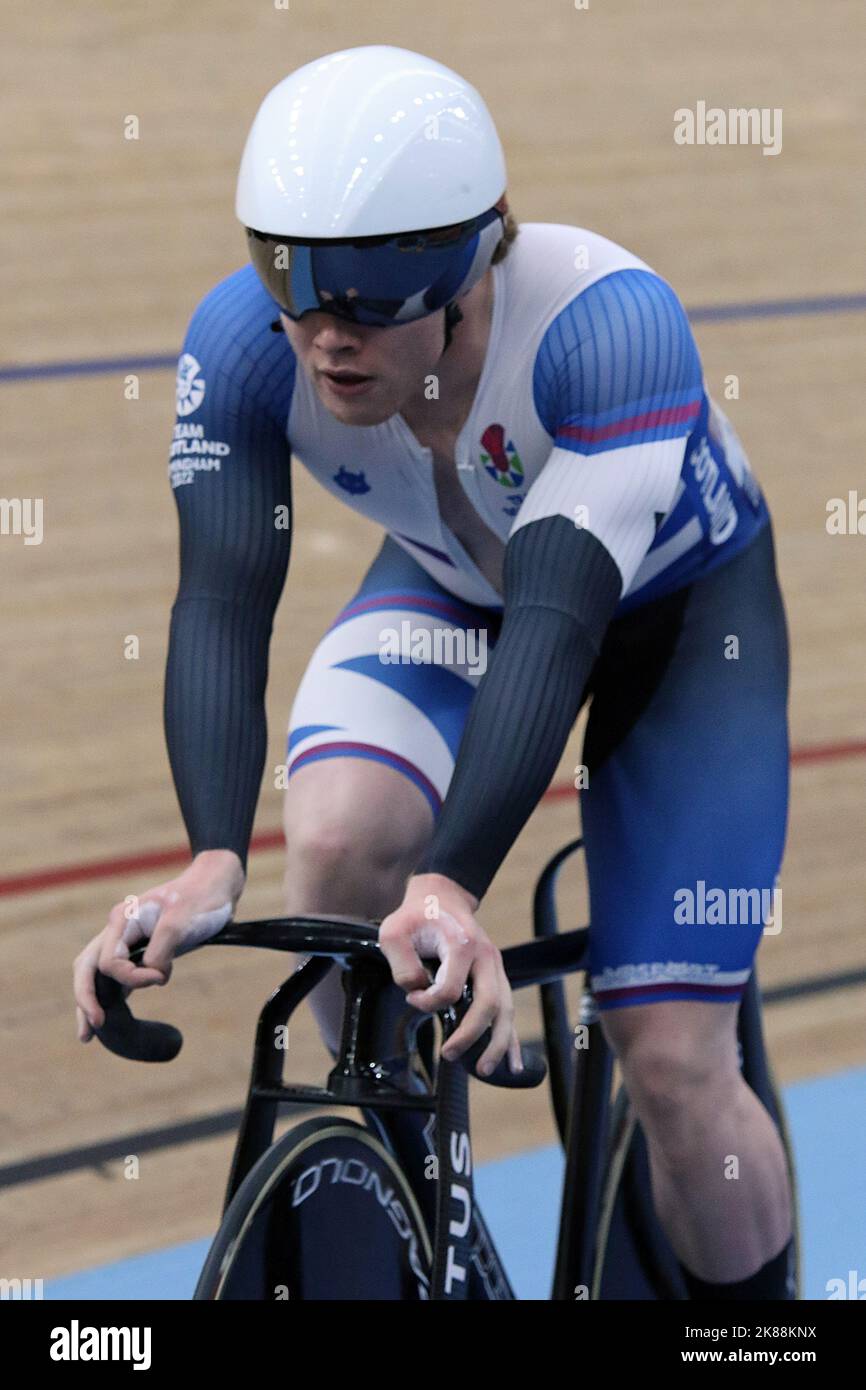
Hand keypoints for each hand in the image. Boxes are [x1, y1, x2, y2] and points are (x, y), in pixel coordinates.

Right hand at [73, 849, 244, 1042]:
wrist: (217, 887)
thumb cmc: (201, 899)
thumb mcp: (181, 921)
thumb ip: (161, 950)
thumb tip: (151, 976)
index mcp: (122, 920)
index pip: (109, 961)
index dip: (131, 977)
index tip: (160, 978)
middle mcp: (118, 932)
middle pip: (87, 968)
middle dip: (86, 997)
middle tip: (95, 1026)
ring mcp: (127, 943)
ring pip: (97, 976)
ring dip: (90, 1003)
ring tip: (87, 1035)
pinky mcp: (141, 952)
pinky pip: (117, 978)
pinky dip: (109, 998)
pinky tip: (108, 1019)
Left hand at [378, 872, 521, 1076]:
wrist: (441, 895)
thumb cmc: (416, 915)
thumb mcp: (394, 931)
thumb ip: (402, 964)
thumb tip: (418, 991)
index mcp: (463, 945)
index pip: (451, 989)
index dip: (427, 1001)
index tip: (412, 996)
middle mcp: (486, 957)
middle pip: (489, 1004)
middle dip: (472, 1035)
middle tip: (449, 1054)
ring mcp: (494, 967)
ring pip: (505, 1010)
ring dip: (498, 1042)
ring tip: (485, 1069)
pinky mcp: (495, 975)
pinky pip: (507, 1008)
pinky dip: (510, 1037)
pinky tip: (513, 1062)